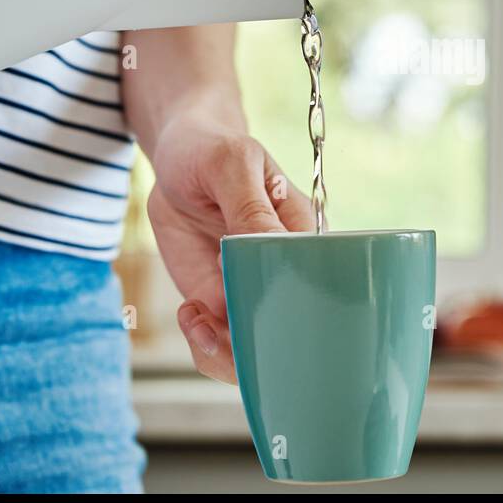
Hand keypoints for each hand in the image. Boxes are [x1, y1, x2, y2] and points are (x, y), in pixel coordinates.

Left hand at [146, 109, 313, 381]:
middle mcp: (290, 271)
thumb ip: (251, 205)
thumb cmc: (212, 150)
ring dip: (227, 352)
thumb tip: (278, 247)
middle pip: (298, 332)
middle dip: (262, 345)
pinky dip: (204, 343)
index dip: (299, 311)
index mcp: (309, 236)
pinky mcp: (223, 301)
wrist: (178, 157)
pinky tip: (189, 313)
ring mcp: (255, 289)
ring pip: (261, 349)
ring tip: (197, 317)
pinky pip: (225, 343)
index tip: (257, 305)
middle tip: (217, 319)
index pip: (325, 289)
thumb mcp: (231, 164)